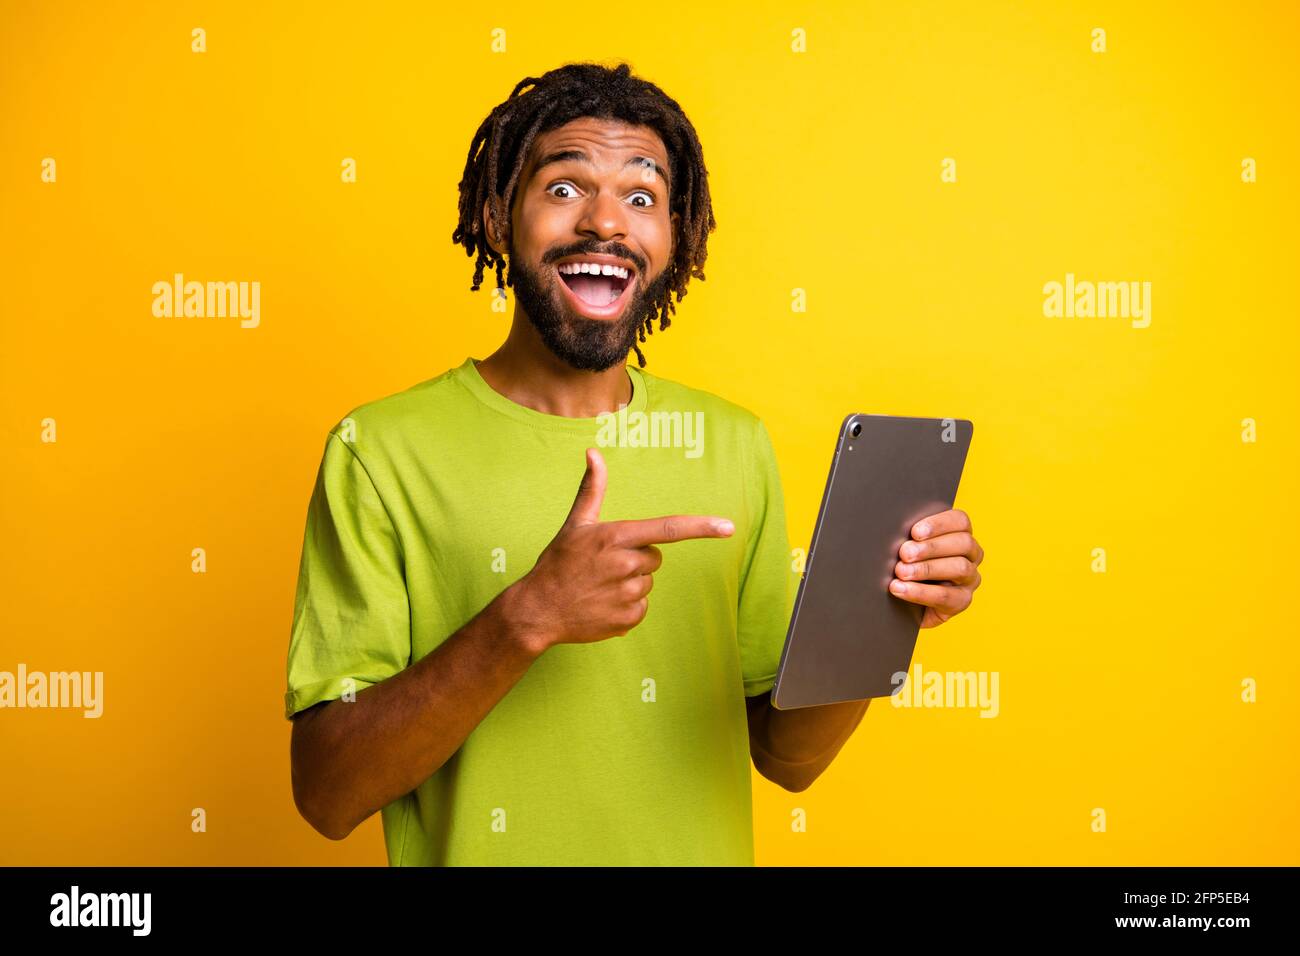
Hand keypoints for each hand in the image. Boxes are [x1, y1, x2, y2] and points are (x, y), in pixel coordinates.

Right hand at [513, 447, 734, 651]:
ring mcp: (627, 593)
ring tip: (600, 585)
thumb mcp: (575, 523)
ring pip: (647, 582)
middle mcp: (625, 564)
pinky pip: (641, 606)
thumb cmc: (558, 562)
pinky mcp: (628, 619)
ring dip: (630, 583)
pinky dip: (626, 606)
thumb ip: (593, 488)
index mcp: (617, 537)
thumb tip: (593, 452)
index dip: (702, 527)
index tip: (729, 527)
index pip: (668, 529)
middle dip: (637, 559)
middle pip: (655, 557)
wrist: (539, 609)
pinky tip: (602, 603)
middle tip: (605, 565)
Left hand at [889, 508, 983, 627]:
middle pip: (963, 543)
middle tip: (905, 553)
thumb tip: (897, 531)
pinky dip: (920, 592)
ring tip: (901, 571)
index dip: (939, 524)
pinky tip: (900, 589)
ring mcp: (970, 579)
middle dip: (932, 547)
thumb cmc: (906, 565)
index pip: (960, 521)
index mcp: (960, 534)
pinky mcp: (962, 601)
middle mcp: (971, 555)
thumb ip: (910, 538)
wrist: (902, 604)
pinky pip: (946, 596)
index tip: (915, 532)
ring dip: (926, 569)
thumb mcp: (908, 549)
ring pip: (959, 568)